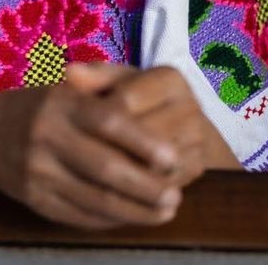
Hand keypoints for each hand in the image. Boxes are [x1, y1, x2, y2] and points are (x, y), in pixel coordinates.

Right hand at [0, 82, 184, 229]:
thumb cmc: (39, 107)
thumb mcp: (66, 88)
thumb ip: (107, 98)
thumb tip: (157, 126)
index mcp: (60, 103)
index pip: (109, 122)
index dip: (145, 142)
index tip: (173, 158)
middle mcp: (46, 136)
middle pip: (106, 167)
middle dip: (147, 186)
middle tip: (176, 195)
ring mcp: (38, 172)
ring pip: (96, 199)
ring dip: (136, 210)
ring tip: (166, 211)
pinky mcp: (34, 199)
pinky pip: (80, 216)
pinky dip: (111, 220)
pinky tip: (133, 217)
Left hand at [65, 63, 238, 182]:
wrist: (179, 125)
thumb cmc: (136, 98)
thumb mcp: (116, 82)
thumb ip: (94, 77)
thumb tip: (69, 73)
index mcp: (170, 80)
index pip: (126, 101)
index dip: (96, 117)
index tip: (69, 128)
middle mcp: (191, 108)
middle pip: (142, 134)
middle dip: (108, 148)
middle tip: (74, 160)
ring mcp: (198, 139)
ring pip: (154, 163)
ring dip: (122, 175)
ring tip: (86, 178)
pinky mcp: (197, 167)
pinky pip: (163, 184)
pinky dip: (138, 190)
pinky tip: (108, 193)